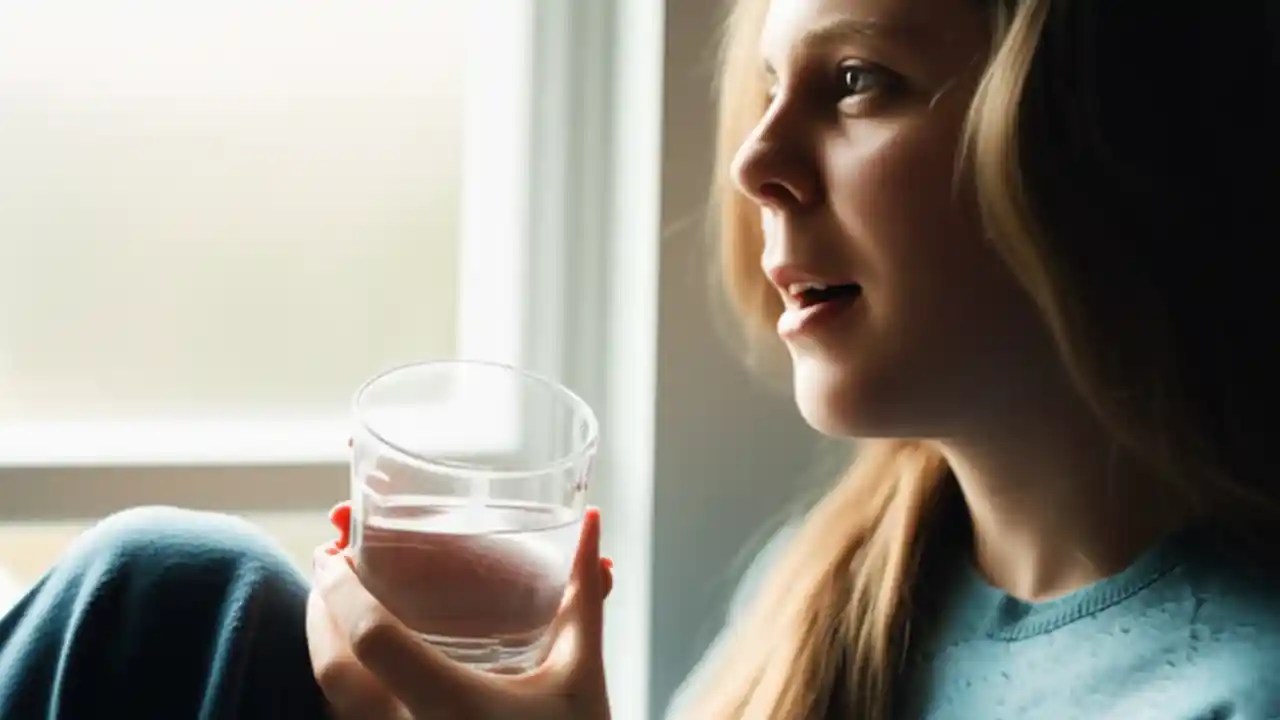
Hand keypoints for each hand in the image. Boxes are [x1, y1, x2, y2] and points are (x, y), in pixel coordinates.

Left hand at [307, 502, 613, 719]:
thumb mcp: (581, 672)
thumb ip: (583, 595)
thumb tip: (592, 523)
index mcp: (454, 707)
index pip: (372, 639)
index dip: (341, 590)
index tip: (336, 549)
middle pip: (330, 673)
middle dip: (318, 612)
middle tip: (328, 565)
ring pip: (332, 706)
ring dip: (324, 650)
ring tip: (337, 607)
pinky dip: (346, 689)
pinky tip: (363, 664)